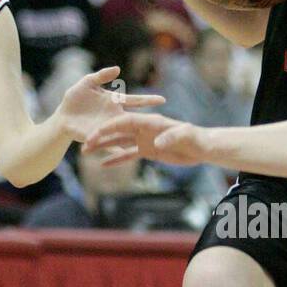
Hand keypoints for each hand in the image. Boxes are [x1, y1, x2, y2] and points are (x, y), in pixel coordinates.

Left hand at [55, 66, 163, 142]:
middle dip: (150, 120)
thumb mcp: (87, 83)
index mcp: (115, 102)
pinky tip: (128, 155)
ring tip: (153, 143)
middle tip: (167, 123)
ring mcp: (108, 128)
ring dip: (137, 138)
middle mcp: (115, 116)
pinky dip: (118, 150)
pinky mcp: (99, 138)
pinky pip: (110, 145)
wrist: (62, 117)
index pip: (135, 100)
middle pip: (136, 119)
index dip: (148, 100)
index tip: (162, 99)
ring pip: (126, 133)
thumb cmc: (74, 99)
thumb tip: (118, 69)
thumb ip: (101, 75)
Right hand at [85, 112, 210, 166]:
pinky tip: (102, 164)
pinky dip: (115, 159)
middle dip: (99, 138)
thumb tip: (157, 142)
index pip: (123, 122)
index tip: (93, 135)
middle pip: (116, 131)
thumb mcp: (185, 135)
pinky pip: (127, 154)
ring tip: (86, 152)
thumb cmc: (196, 138)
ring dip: (103, 147)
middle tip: (83, 145)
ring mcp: (144, 139)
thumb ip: (171, 136)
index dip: (107, 128)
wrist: (202, 147)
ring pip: (118, 142)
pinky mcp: (148, 151)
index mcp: (149, 121)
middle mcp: (143, 128)